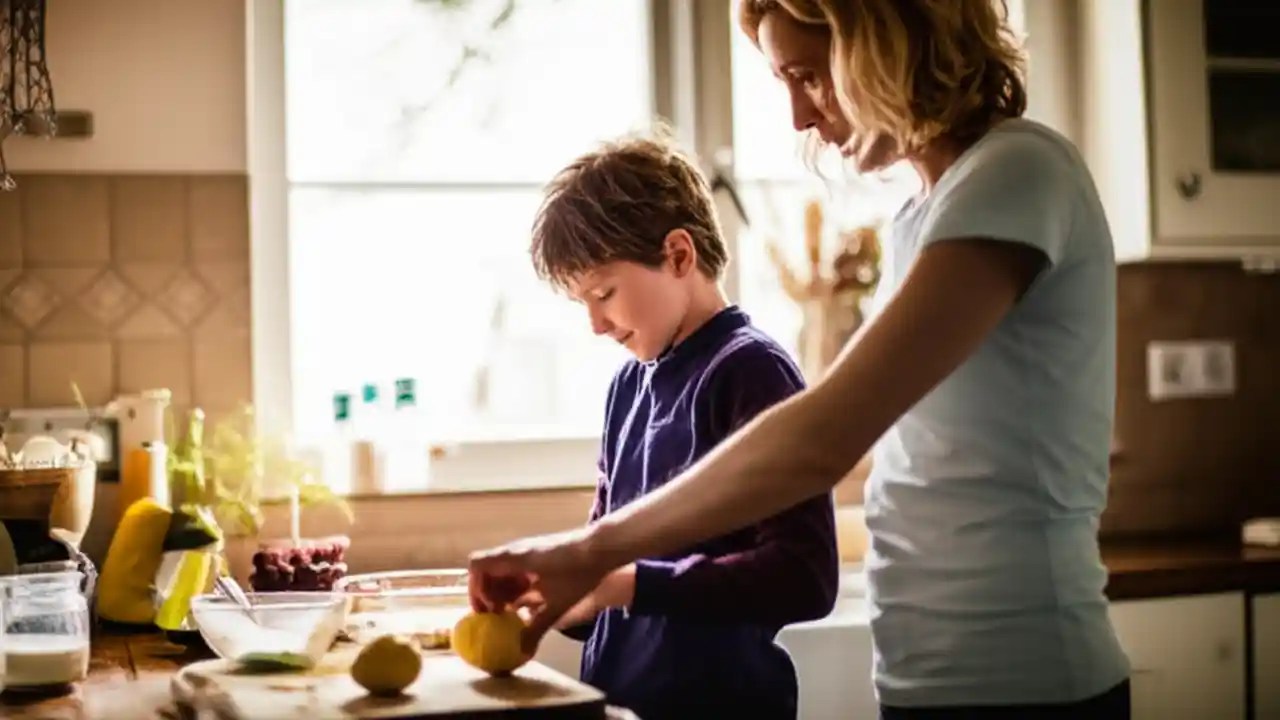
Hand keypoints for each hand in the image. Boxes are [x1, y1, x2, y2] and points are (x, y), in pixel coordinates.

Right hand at [468, 526, 614, 654]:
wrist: (602, 548)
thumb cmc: (577, 573)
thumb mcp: (556, 606)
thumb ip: (535, 630)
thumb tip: (521, 653)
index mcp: (514, 558)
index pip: (477, 566)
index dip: (476, 589)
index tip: (489, 610)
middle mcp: (516, 551)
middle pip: (487, 570)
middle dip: (488, 594)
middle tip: (497, 616)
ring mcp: (527, 551)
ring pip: (503, 570)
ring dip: (502, 591)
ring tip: (513, 612)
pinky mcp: (538, 554)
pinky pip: (517, 569)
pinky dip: (516, 586)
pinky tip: (529, 603)